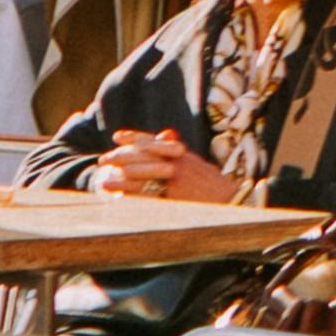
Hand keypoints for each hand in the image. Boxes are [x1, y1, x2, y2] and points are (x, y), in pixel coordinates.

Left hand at [99, 131, 236, 200]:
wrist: (231, 200)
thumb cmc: (214, 183)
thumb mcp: (197, 162)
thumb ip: (179, 151)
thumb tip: (165, 135)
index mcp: (181, 153)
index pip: (152, 141)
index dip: (133, 138)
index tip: (117, 136)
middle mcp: (176, 163)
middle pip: (142, 157)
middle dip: (120, 158)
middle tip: (104, 160)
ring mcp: (176, 181)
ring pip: (141, 177)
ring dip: (121, 180)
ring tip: (104, 181)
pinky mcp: (175, 198)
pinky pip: (150, 197)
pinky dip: (134, 198)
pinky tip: (120, 199)